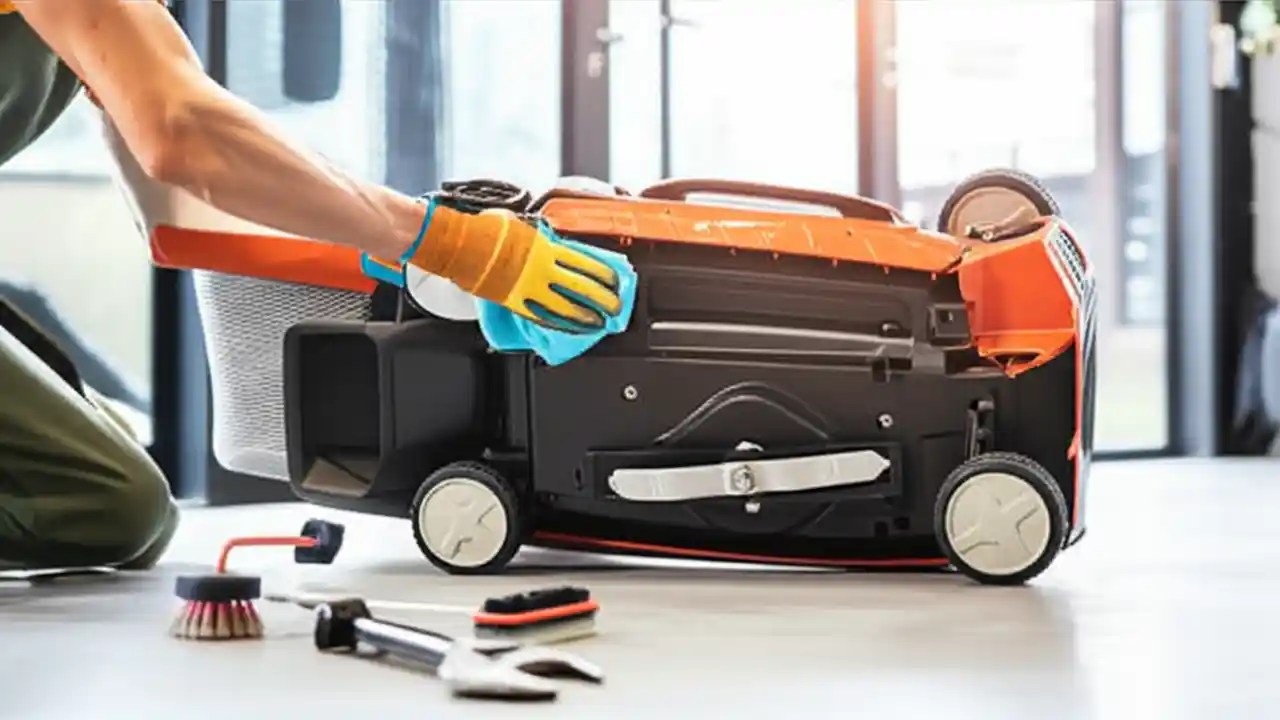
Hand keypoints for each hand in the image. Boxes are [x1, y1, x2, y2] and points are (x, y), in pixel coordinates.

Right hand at [407, 206, 622, 333]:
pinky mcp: (514, 303)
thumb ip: (540, 236)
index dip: (603, 273)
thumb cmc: (484, 230)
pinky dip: (560, 324)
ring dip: (586, 315)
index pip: (584, 262)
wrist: (457, 245)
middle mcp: (541, 269)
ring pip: (565, 306)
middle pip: (581, 287)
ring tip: (600, 323)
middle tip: (617, 306)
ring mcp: (528, 288)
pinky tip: (571, 329)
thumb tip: (551, 239)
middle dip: (603, 298)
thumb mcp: (520, 225)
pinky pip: (542, 316)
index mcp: (545, 247)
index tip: (616, 279)